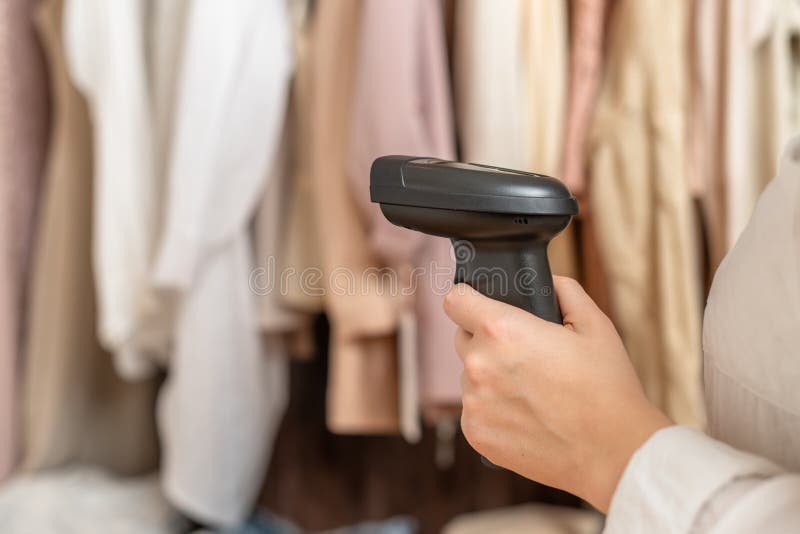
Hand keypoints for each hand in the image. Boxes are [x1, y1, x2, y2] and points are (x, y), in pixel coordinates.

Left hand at [443, 277, 672, 511]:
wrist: (614, 452)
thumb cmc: (607, 387)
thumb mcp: (594, 324)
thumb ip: (564, 292)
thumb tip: (546, 282)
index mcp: (501, 330)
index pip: (455, 300)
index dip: (468, 299)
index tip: (479, 305)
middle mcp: (480, 365)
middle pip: (463, 339)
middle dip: (486, 340)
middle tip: (522, 354)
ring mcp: (474, 403)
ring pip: (470, 376)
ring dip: (490, 377)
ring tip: (530, 390)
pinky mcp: (475, 433)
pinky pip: (474, 410)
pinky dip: (493, 409)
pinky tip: (526, 415)